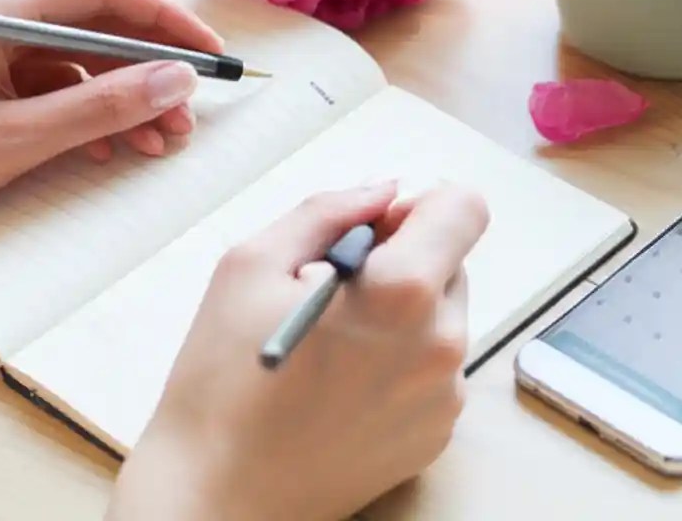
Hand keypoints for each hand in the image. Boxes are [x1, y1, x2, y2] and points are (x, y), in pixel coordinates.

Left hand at [0, 0, 224, 248]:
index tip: (209, 54)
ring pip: (77, 56)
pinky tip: (108, 147)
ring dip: (120, 97)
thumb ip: (104, 106)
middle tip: (188, 113)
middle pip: (94, 23)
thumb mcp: (18, 138)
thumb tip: (177, 80)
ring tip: (157, 141)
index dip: (167, 21)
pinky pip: (48, 78)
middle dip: (148, 70)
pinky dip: (83, 109)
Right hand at [106, 181, 489, 520]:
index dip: (420, 207)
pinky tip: (343, 386)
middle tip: (334, 294)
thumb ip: (330, 210)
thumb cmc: (221, 381)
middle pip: (451, 263)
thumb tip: (383, 191)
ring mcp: (445, 398)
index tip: (377, 230)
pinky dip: (401, 364)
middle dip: (402, 262)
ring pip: (442, 318)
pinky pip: (435, 372)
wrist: (216, 495)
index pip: (464, 208)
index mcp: (403, 293)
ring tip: (332, 349)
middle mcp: (442, 345)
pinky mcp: (437, 436)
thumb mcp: (253, 264)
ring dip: (401, 316)